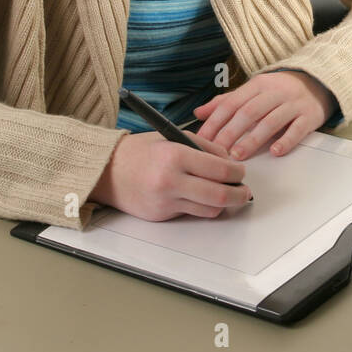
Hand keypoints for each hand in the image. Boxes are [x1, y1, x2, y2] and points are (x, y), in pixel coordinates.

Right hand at [90, 128, 251, 220]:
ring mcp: (165, 201)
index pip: (220, 170)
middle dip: (238, 194)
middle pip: (219, 195)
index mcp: (175, 156)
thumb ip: (204, 147)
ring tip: (229, 195)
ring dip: (224, 204)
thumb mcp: (172, 137)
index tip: (241, 172)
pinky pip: (191, 213)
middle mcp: (171, 181)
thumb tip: (230, 161)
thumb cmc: (140, 151)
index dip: (238, 173)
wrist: (106, 171)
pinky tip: (205, 198)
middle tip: (244, 191)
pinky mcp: (161, 215)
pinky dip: (202, 207)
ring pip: (208, 209)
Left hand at [192, 70, 336, 160]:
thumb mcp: (252, 91)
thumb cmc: (279, 91)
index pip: (231, 103)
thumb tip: (199, 112)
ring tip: (238, 156)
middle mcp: (274, 93)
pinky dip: (286, 141)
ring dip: (252, 139)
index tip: (203, 140)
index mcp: (257, 85)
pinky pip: (297, 129)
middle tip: (217, 152)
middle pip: (248, 112)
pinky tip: (275, 152)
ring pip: (270, 121)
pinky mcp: (309, 116)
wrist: (317, 82)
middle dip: (230, 133)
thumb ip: (226, 102)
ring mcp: (293, 104)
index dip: (215, 122)